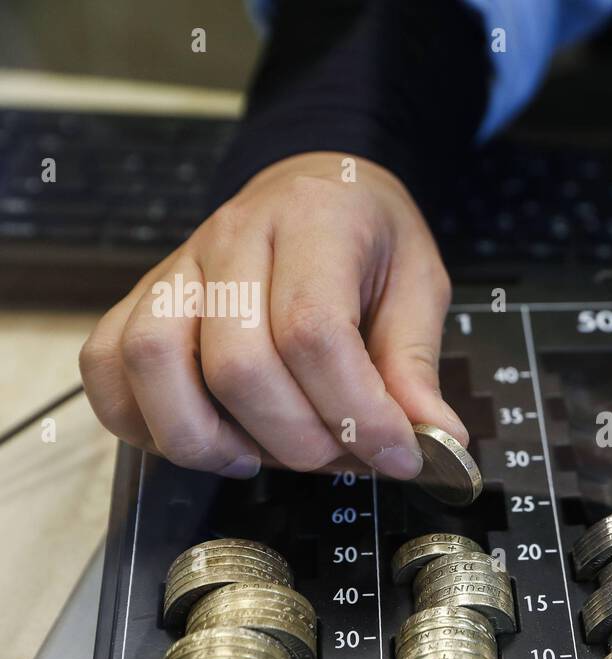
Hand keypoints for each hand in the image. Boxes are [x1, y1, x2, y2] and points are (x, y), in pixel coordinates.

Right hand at [79, 152, 465, 478]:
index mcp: (314, 222)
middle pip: (237, 364)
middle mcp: (233, 237)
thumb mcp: (420, 287)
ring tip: (265, 454)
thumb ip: (417, 364)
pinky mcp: (141, 298)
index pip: (313, 331)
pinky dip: (144, 422)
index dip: (356, 411)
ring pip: (153, 362)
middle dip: (297, 439)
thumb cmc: (371, 237)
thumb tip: (436, 439)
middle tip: (342, 454)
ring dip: (211, 439)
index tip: (399, 454)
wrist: (320, 184)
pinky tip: (210, 438)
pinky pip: (107, 366)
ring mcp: (176, 267)